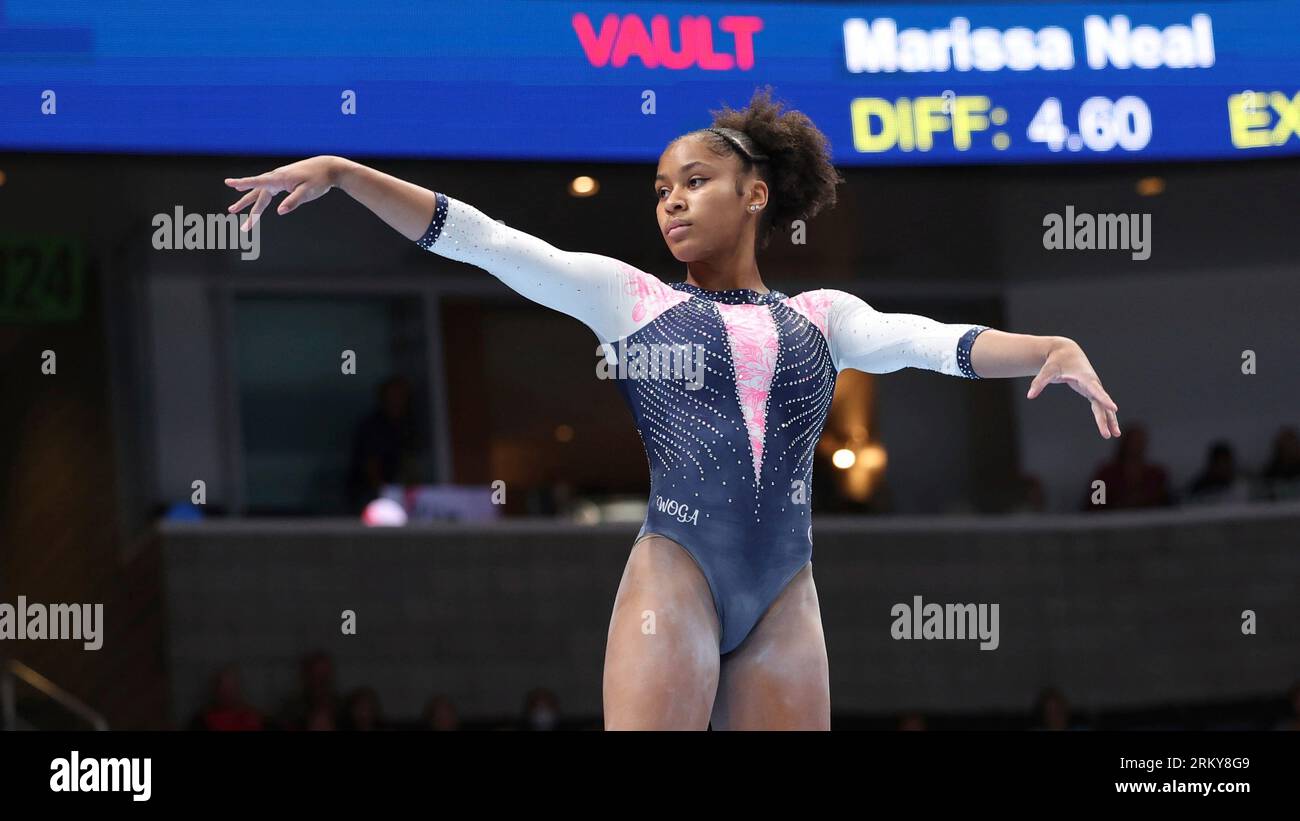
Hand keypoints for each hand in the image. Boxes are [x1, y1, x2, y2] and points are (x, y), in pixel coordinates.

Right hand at [224, 155, 342, 230]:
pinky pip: (268, 190)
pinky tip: (255, 199)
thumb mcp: (308, 193)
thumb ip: (293, 201)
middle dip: (244, 203)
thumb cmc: (319, 180)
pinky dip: (259, 196)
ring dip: (249, 202)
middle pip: (257, 192)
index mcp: (280, 179)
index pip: (257, 182)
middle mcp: (276, 177)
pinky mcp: (284, 181)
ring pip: (261, 192)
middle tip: (230, 211)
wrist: (328, 168)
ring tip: (235, 210)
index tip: (228, 183)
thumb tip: (279, 212)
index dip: (242, 183)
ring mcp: (280, 178)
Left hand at [1026, 339, 1120, 438]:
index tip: (1113, 408)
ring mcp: (1094, 388)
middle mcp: (1093, 383)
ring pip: (1103, 406)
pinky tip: (1109, 427)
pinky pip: (1099, 406)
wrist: (1066, 352)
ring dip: (1110, 420)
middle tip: (1109, 435)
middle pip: (1101, 403)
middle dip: (1106, 418)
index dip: (1104, 399)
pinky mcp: (1091, 391)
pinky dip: (1104, 416)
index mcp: (1085, 377)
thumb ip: (1039, 382)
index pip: (1096, 389)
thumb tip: (1030, 396)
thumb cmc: (1056, 361)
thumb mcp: (1047, 370)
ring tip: (1115, 435)